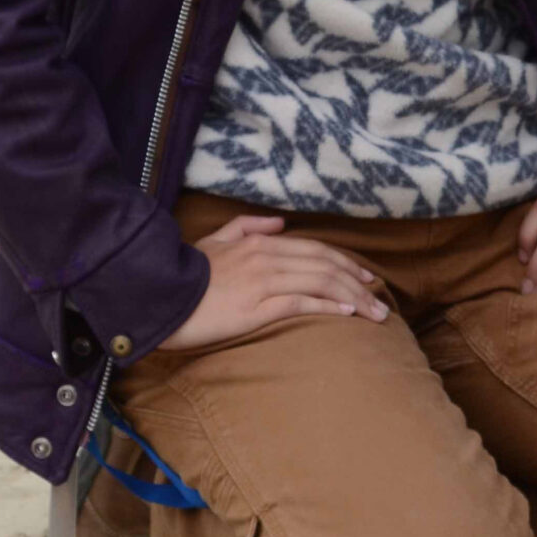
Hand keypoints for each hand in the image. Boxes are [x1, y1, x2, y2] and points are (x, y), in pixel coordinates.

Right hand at [160, 215, 389, 351]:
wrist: (156, 297)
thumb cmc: (184, 273)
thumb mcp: (214, 240)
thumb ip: (245, 227)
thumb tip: (279, 222)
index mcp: (260, 243)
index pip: (316, 250)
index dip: (346, 263)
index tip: (366, 278)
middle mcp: (267, 257)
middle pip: (326, 266)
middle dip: (358, 283)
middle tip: (380, 300)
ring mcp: (263, 281)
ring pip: (321, 283)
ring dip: (353, 298)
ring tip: (374, 314)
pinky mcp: (255, 307)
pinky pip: (300, 302)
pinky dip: (327, 306)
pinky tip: (346, 314)